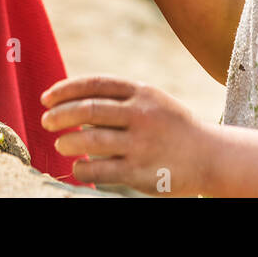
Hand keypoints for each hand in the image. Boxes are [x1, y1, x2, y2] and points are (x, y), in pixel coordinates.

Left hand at [41, 75, 213, 195]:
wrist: (212, 156)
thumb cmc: (173, 127)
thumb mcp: (153, 101)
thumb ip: (120, 98)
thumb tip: (73, 100)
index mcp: (142, 93)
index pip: (95, 84)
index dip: (66, 90)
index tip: (46, 98)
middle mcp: (141, 115)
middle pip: (89, 110)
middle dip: (60, 115)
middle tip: (46, 121)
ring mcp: (142, 144)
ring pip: (91, 140)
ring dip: (68, 142)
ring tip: (60, 145)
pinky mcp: (141, 171)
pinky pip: (101, 170)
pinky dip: (83, 168)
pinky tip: (78, 168)